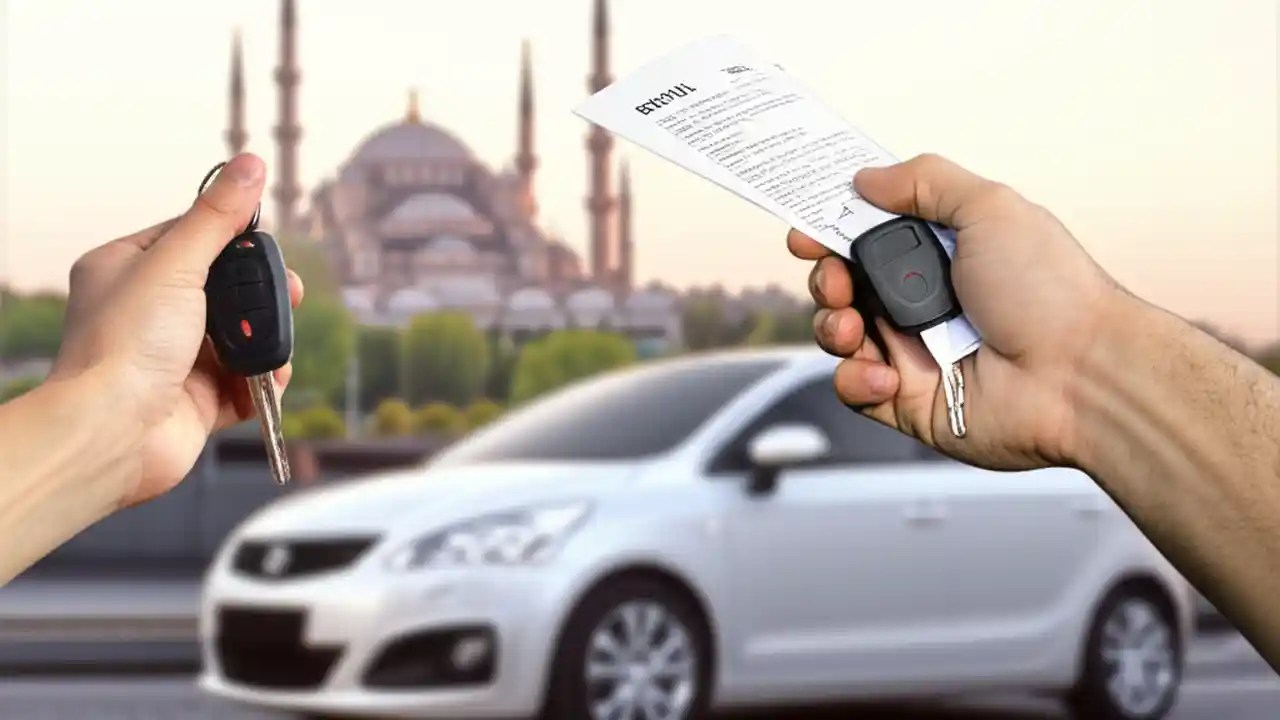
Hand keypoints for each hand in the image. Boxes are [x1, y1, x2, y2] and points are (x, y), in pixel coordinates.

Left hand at [48, 153, 302, 506]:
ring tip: (276, 348)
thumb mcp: (176, 263)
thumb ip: (217, 217)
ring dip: (266, 340)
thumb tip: (249, 164)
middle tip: (288, 295)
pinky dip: (263, 382)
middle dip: (261, 296)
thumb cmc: (125, 345)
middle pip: (224, 289)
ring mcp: (172, 359)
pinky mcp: (195, 401)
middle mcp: (147, 313)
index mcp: (126, 269)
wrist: (112, 433)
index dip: (233, 239)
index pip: (189, 237)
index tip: (263, 245)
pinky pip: (244, 384)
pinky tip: (270, 380)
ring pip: (240, 337)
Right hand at [790, 154, 1122, 469]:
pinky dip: (855, 379)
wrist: (1083, 376)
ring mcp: (916, 353)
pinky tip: (884, 374)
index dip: (831, 231)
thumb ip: (924, 182)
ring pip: (841, 336)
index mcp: (943, 253)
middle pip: (844, 285)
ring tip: (853, 326)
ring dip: (831, 326)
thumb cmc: (1049, 291)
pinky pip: (856, 388)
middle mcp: (926, 301)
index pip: (869, 236)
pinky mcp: (910, 402)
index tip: (807, 231)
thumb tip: (867, 177)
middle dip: (825, 278)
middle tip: (834, 279)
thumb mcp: (989, 208)